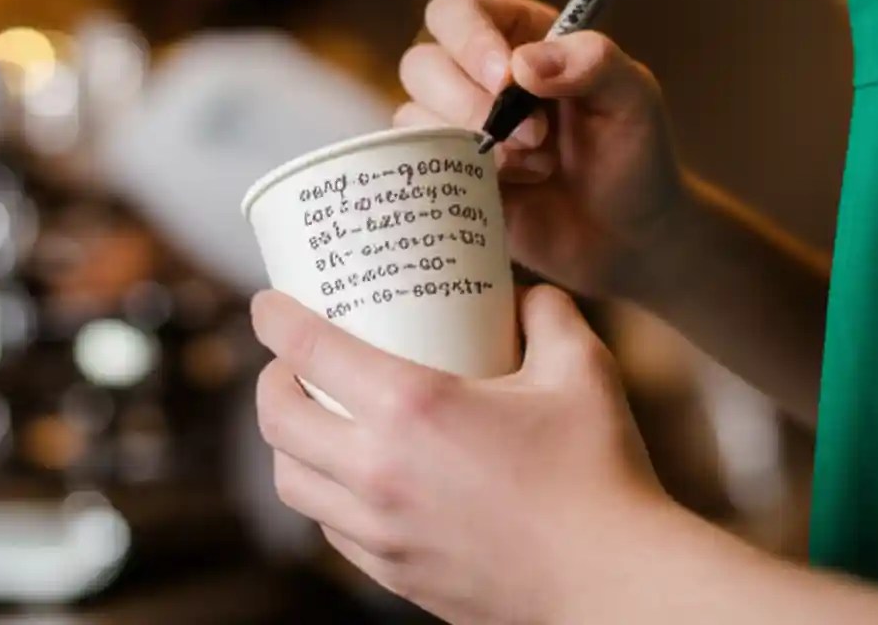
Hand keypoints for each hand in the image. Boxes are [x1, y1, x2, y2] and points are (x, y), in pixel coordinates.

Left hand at [251, 285, 670, 623]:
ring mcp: (380, 530)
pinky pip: (328, 528)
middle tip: (290, 362)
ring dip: (287, 442)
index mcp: (413, 408)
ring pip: (291, 480)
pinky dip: (322, 495)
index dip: (274, 319)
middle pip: (277, 419)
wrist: (610, 585)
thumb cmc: (599, 475)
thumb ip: (548, 315)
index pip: (309, 350)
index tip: (267, 304)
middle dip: (269, 380)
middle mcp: (379, 470)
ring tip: (313, 420)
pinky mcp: (393, 572)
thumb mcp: (581, 370)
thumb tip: (524, 292)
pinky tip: (351, 480)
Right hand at [397, 0, 683, 297]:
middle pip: (421, 63)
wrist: (628, 236)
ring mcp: (456, 128)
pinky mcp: (448, 177)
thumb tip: (522, 64)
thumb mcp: (634, 97)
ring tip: (536, 168)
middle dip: (470, 103)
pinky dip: (457, 178)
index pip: (456, 13)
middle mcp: (475, 75)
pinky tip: (507, 191)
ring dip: (471, 144)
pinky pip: (417, 166)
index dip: (469, 41)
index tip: (506, 81)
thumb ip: (592, 62)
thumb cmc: (634, 157)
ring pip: (412, 116)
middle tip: (537, 137)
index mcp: (518, 35)